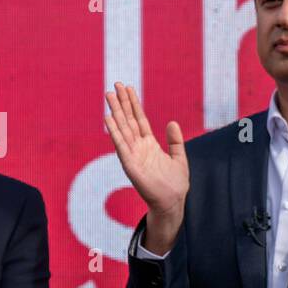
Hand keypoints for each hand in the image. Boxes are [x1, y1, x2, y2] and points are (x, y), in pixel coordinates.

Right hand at [105, 82, 188, 251]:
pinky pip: (121, 145)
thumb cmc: (175, 184)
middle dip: (122, 102)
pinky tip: (108, 118)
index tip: (128, 88)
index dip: (134, 104)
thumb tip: (172, 122)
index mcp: (150, 145)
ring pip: (123, 128)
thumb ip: (175, 141)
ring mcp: (133, 155)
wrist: (172, 202)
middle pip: (128, 120)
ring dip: (115, 112)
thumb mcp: (179, 158)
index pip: (140, 119)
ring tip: (109, 95)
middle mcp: (139, 147)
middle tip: (115, 84)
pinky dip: (114, 132)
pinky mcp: (130, 165)